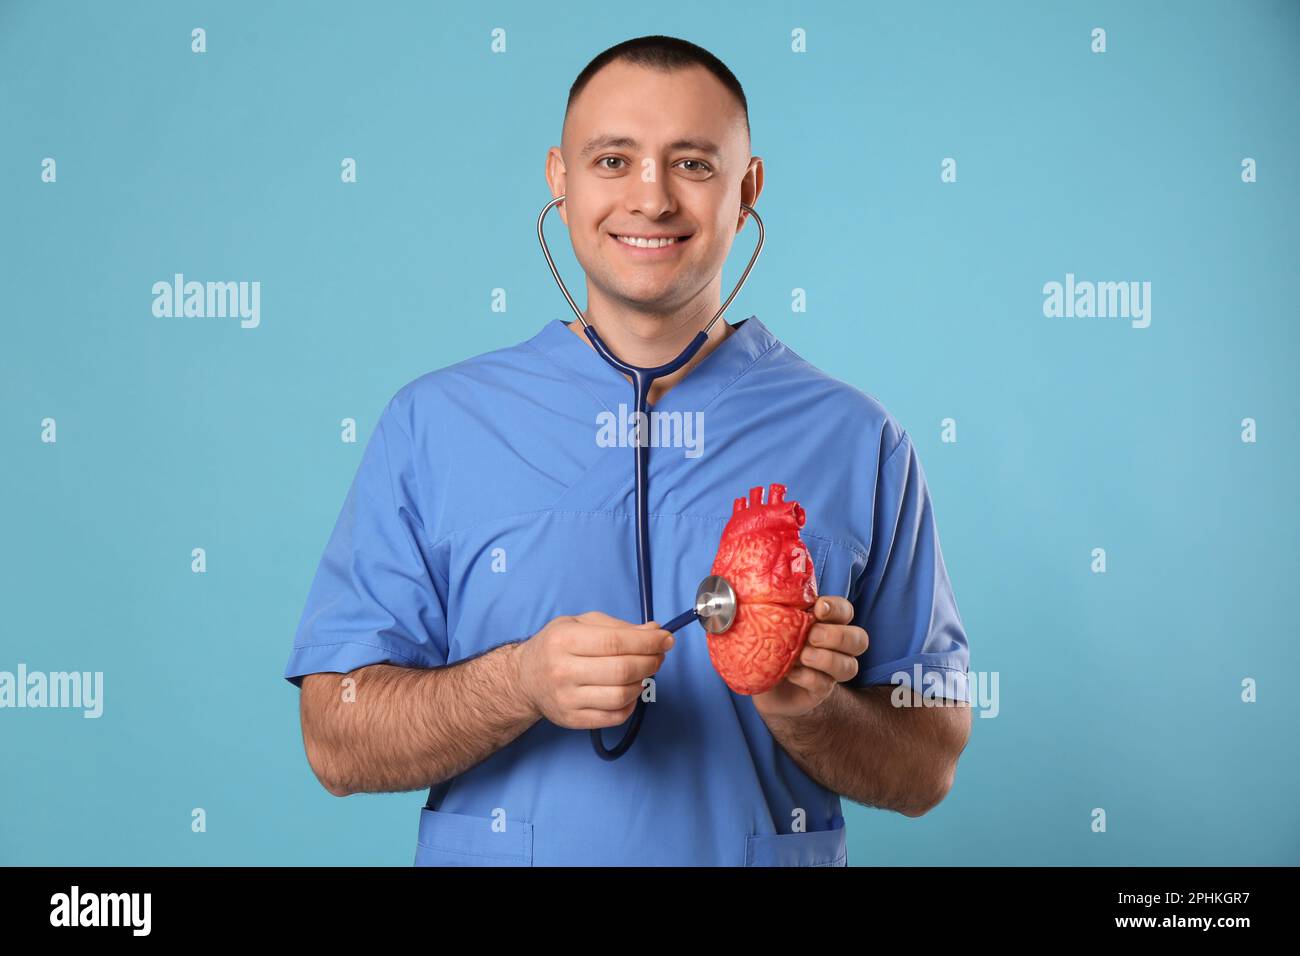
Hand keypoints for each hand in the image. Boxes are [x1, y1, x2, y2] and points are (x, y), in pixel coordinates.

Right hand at [515, 611, 672, 729]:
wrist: (523, 679)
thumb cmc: (556, 646)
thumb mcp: (580, 624)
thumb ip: (618, 626)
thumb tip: (655, 632)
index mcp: (564, 640)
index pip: (616, 642)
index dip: (648, 641)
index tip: (666, 639)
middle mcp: (563, 670)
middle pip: (622, 670)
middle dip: (651, 662)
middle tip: (659, 655)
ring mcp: (567, 699)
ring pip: (621, 696)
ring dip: (643, 683)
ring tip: (643, 672)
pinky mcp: (572, 720)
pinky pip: (615, 717)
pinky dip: (631, 704)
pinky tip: (629, 691)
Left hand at [751, 596, 868, 718]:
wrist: (765, 684)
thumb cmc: (771, 646)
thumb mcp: (773, 623)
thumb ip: (773, 607)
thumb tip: (748, 583)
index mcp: (826, 623)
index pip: (846, 611)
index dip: (837, 608)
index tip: (818, 608)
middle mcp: (835, 647)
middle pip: (860, 639)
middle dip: (837, 635)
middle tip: (811, 636)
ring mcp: (831, 671)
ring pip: (850, 666)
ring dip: (826, 659)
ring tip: (801, 655)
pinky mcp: (820, 690)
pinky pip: (824, 684)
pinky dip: (808, 677)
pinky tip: (790, 672)